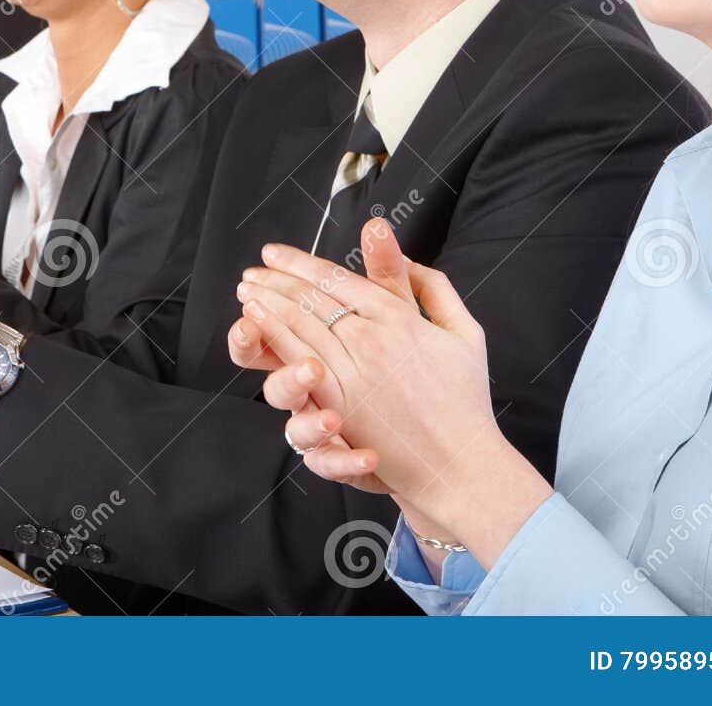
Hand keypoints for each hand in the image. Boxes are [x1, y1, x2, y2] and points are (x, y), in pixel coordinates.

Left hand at [233, 219, 552, 566]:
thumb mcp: (464, 332)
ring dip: (269, 302)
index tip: (275, 253)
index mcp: (400, 317)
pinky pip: (298, 363)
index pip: (338, 279)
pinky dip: (273, 337)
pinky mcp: (340, 405)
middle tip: (252, 271)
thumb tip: (402, 251)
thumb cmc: (464, 396)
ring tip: (247, 289)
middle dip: (277, 280)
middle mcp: (372, 339)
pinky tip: (254, 322)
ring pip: (299, 325)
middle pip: (312, 299)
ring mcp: (354, 372)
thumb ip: (432, 288)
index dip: (301, 263)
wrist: (461, 460)